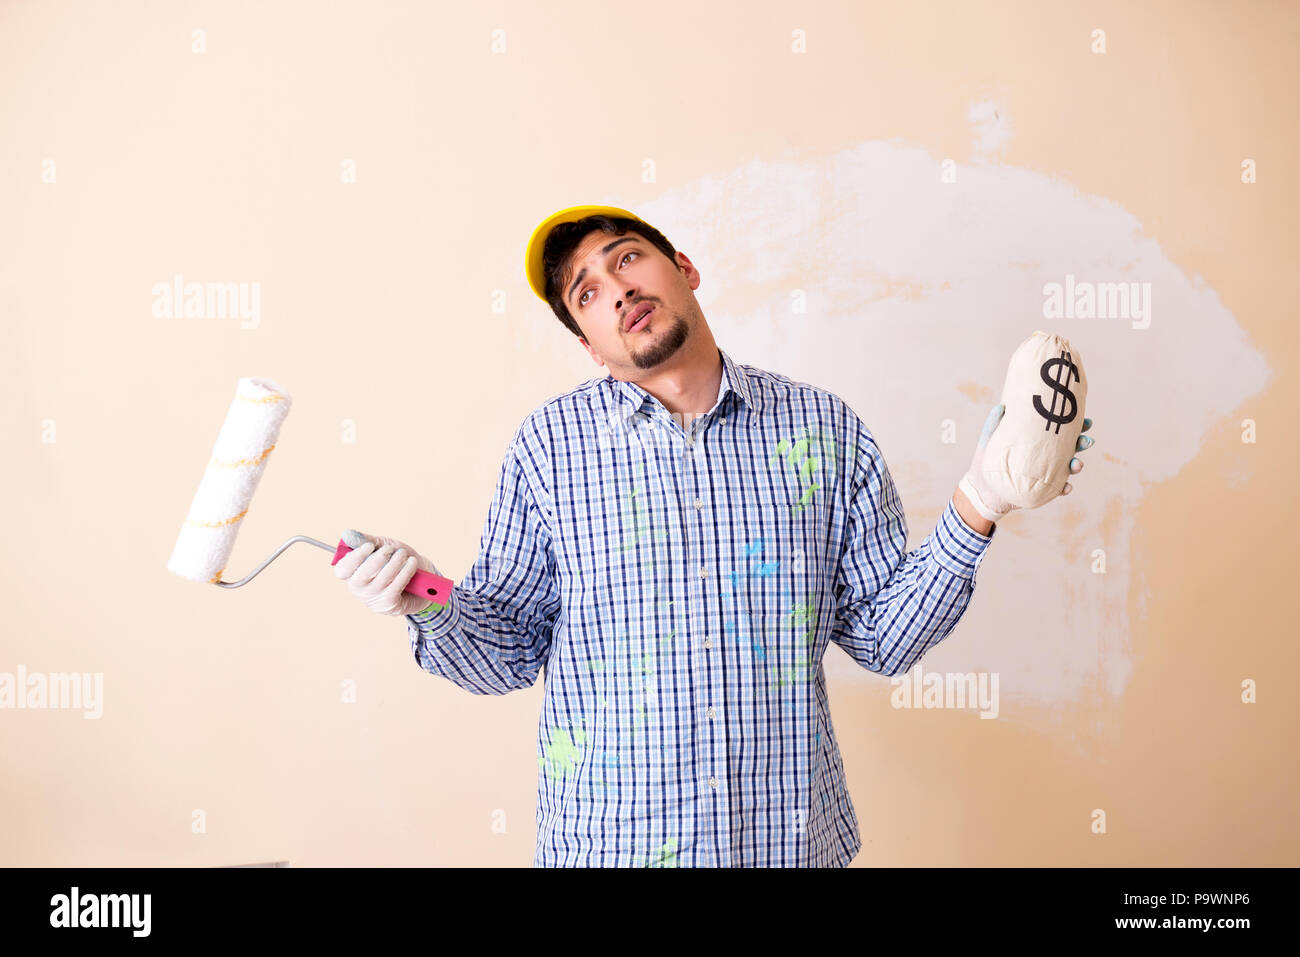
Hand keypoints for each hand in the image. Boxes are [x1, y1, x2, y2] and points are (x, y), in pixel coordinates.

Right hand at [334, 528, 441, 616]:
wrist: (423, 577)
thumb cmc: (398, 560)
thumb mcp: (383, 546)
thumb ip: (367, 540)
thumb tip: (348, 535)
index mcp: (353, 574)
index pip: (342, 570)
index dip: (354, 558)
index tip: (369, 546)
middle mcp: (360, 589)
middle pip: (361, 576)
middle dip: (377, 559)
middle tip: (390, 549)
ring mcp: (374, 599)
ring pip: (381, 580)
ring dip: (395, 563)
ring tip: (404, 554)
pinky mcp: (389, 605)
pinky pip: (395, 587)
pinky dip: (405, 572)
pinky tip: (412, 563)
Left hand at [959, 406, 1096, 521]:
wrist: (981, 488)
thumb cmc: (987, 460)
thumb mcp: (990, 440)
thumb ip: (994, 423)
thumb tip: (1001, 406)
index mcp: (1038, 441)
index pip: (1061, 430)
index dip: (1076, 426)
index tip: (1086, 421)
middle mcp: (1045, 456)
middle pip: (1071, 447)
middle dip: (1082, 443)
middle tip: (1087, 441)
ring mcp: (1046, 473)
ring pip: (1068, 468)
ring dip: (1076, 465)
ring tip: (1076, 464)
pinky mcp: (1042, 490)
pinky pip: (1057, 490)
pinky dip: (1064, 489)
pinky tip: (1066, 487)